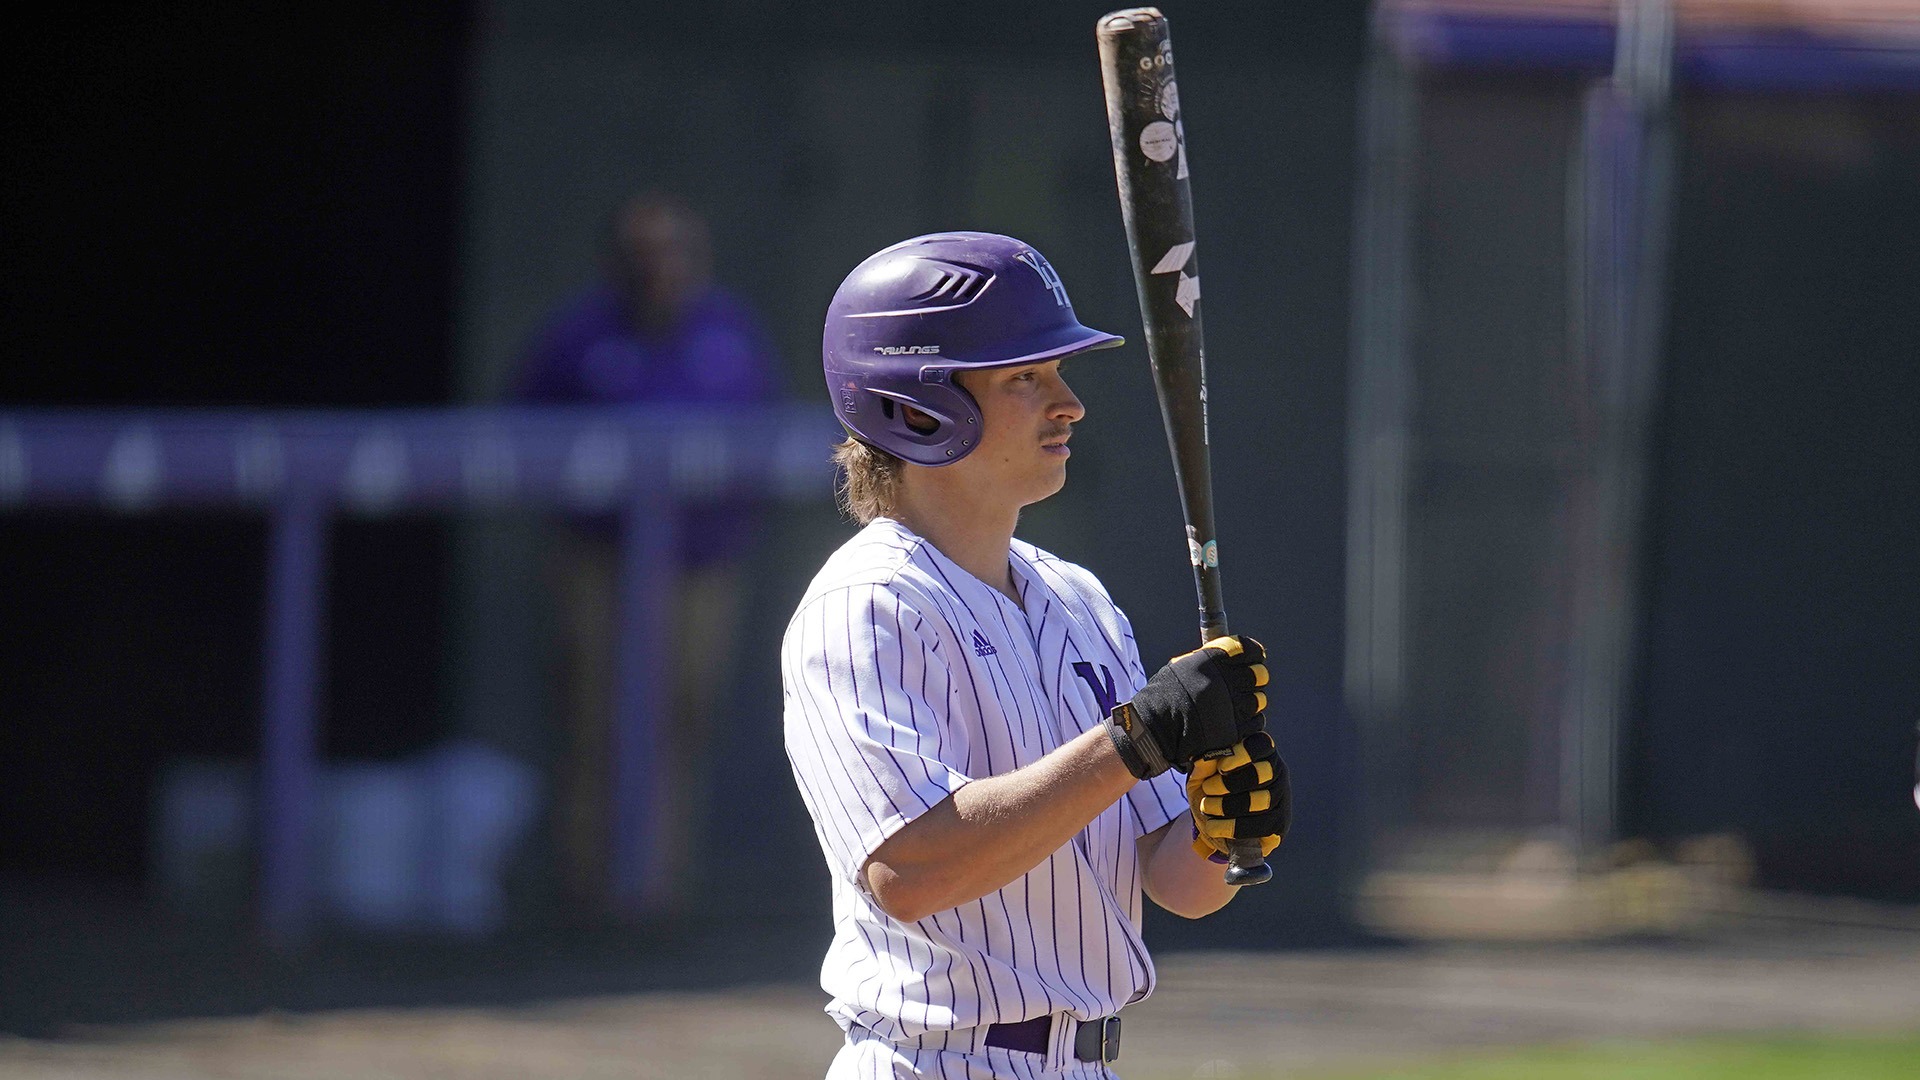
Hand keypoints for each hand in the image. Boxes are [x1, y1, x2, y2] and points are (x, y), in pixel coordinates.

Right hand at [1103, 635, 1266, 778]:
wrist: (1155, 727)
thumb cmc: (1166, 694)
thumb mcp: (1183, 665)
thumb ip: (1209, 658)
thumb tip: (1232, 653)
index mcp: (1213, 659)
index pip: (1249, 649)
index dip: (1254, 654)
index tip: (1254, 658)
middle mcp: (1226, 680)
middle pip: (1259, 674)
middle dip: (1255, 678)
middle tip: (1247, 684)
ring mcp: (1232, 705)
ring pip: (1259, 699)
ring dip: (1251, 701)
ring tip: (1236, 705)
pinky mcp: (1235, 729)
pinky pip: (1255, 721)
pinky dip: (1248, 722)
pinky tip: (1234, 722)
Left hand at [1187, 730, 1289, 861]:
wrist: (1213, 827)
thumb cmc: (1209, 793)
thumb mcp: (1200, 778)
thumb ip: (1204, 766)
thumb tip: (1205, 758)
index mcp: (1259, 752)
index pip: (1262, 744)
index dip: (1243, 754)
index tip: (1221, 767)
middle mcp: (1276, 771)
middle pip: (1263, 772)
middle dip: (1230, 783)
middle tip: (1207, 788)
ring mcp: (1281, 797)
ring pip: (1261, 799)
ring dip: (1227, 805)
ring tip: (1206, 807)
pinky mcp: (1280, 822)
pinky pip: (1261, 825)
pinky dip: (1232, 827)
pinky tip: (1213, 826)